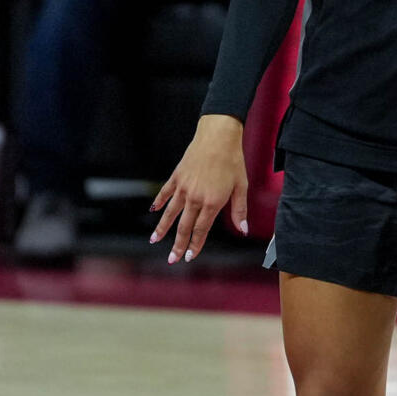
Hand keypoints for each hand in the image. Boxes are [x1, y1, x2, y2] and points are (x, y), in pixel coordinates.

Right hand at [149, 114, 249, 262]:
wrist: (218, 136)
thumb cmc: (233, 160)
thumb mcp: (241, 186)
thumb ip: (239, 210)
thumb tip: (243, 229)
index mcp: (212, 202)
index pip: (201, 230)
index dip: (195, 245)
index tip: (189, 257)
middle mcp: (195, 198)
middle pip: (184, 226)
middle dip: (177, 245)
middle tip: (172, 259)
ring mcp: (184, 187)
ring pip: (170, 213)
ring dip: (162, 229)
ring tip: (154, 240)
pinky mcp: (177, 176)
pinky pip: (165, 192)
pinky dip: (158, 202)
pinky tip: (153, 211)